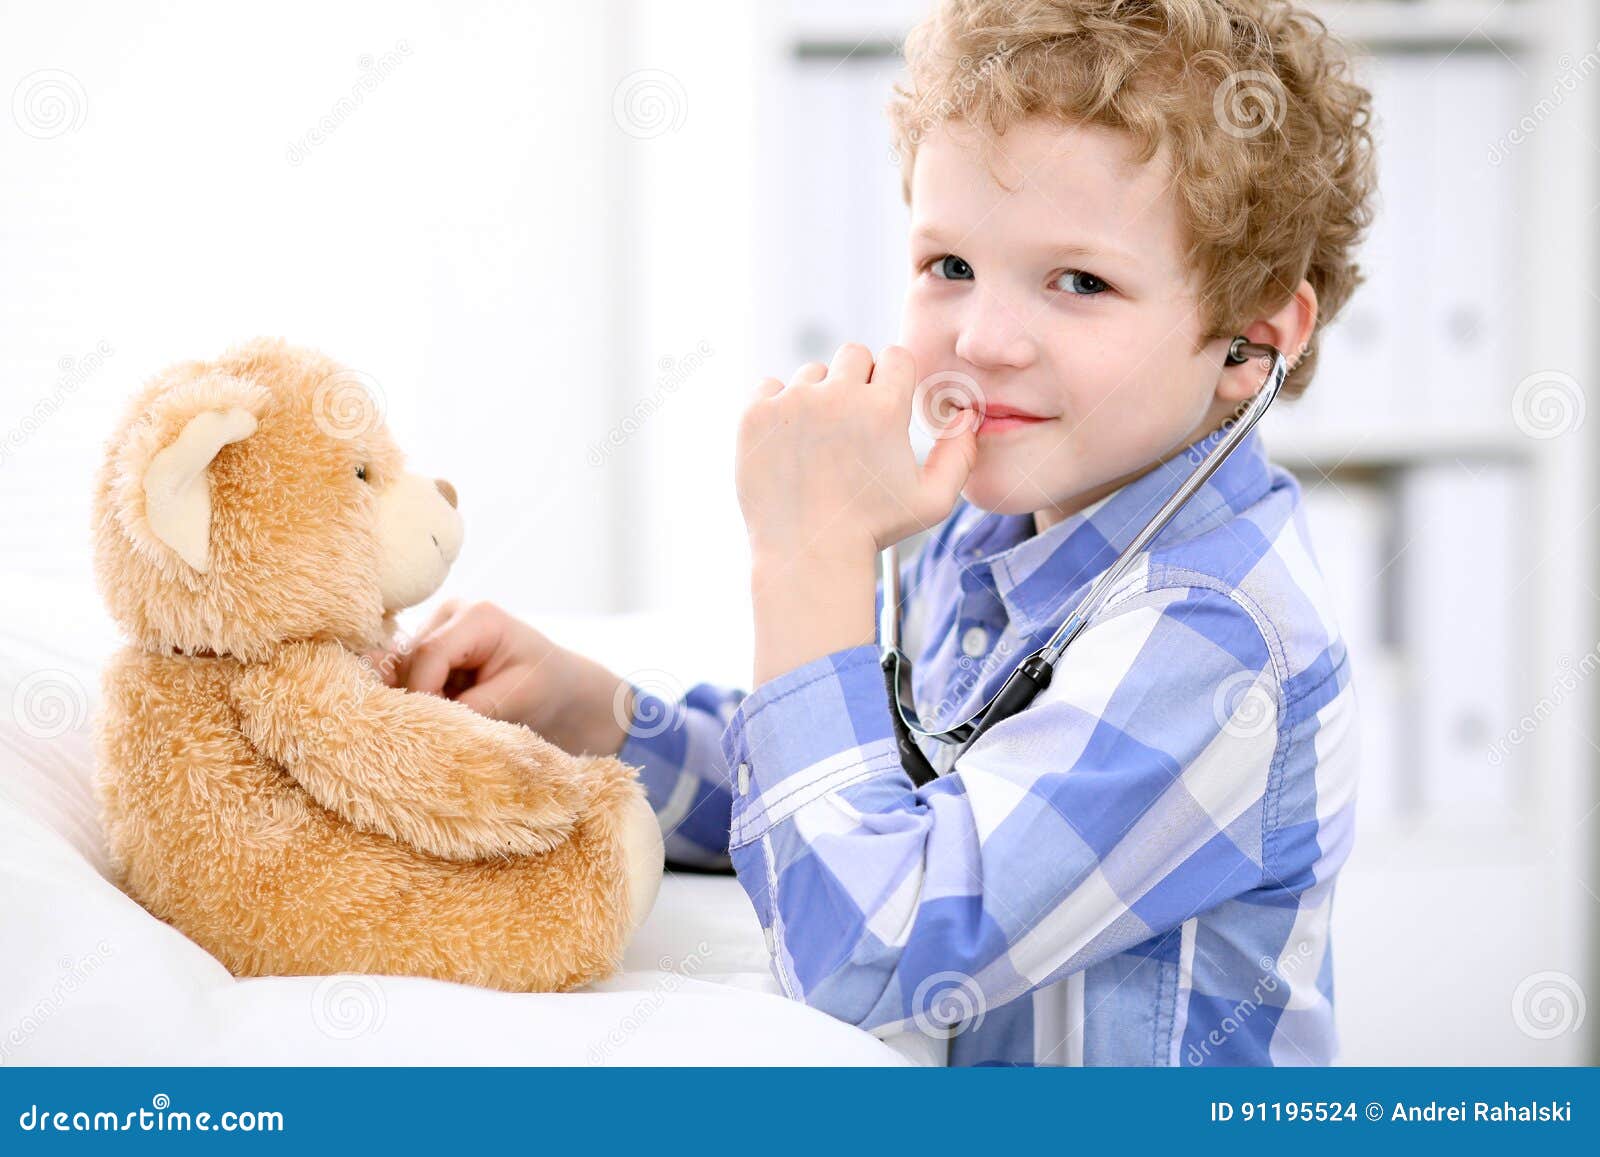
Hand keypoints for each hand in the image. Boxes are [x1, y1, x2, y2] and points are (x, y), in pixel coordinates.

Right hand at [363, 599, 635, 756]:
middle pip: (409, 660)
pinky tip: (436, 712)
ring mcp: (435, 626)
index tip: (432, 730)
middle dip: (418, 700)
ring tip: (449, 719)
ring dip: (418, 700)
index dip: (422, 693)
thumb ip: (473, 706)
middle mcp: (451, 612)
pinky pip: (405, 675)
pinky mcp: (426, 645)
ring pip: (402, 670)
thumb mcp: (517, 699)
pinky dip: (417, 697)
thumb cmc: (544, 686)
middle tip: (440, 731)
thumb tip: (427, 721)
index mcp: (479, 616)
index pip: (429, 654)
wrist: (555, 684)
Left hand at [734, 343, 976, 566]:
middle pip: (853, 354)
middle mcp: (837, 396)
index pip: (894, 356)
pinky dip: (778, 410)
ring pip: (811, 374)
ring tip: (817, 446)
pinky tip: (788, 446)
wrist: (807, 555)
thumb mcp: (932, 501)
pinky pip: (769, 388)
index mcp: (883, 408)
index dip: (892, 381)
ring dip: (817, 398)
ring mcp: (791, 403)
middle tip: (849, 427)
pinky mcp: (755, 415)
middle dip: (856, 382)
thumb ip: (959, 454)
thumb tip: (966, 415)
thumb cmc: (872, 531)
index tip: (882, 407)